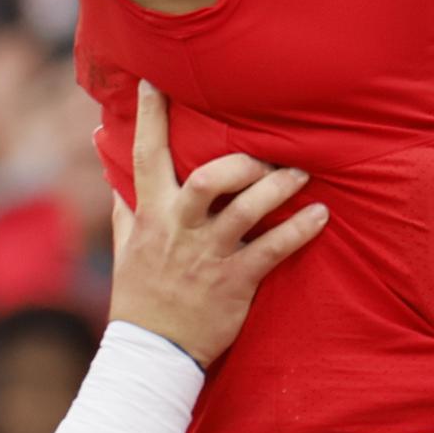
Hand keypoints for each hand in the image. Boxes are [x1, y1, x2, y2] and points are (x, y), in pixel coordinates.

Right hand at [106, 82, 324, 365]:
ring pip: (248, 209)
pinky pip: (274, 249)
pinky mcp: (236, 282)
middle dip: (241, 159)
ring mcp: (210, 255)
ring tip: (303, 174)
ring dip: (279, 186)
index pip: (145, 156)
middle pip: (210, 178)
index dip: (151, 116)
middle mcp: (181, 230)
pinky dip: (300, 229)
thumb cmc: (140, 296)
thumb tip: (113, 173)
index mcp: (151, 215)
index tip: (156, 79)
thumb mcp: (124, 249)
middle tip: (267, 153)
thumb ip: (125, 208)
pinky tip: (320, 215)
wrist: (153, 353)